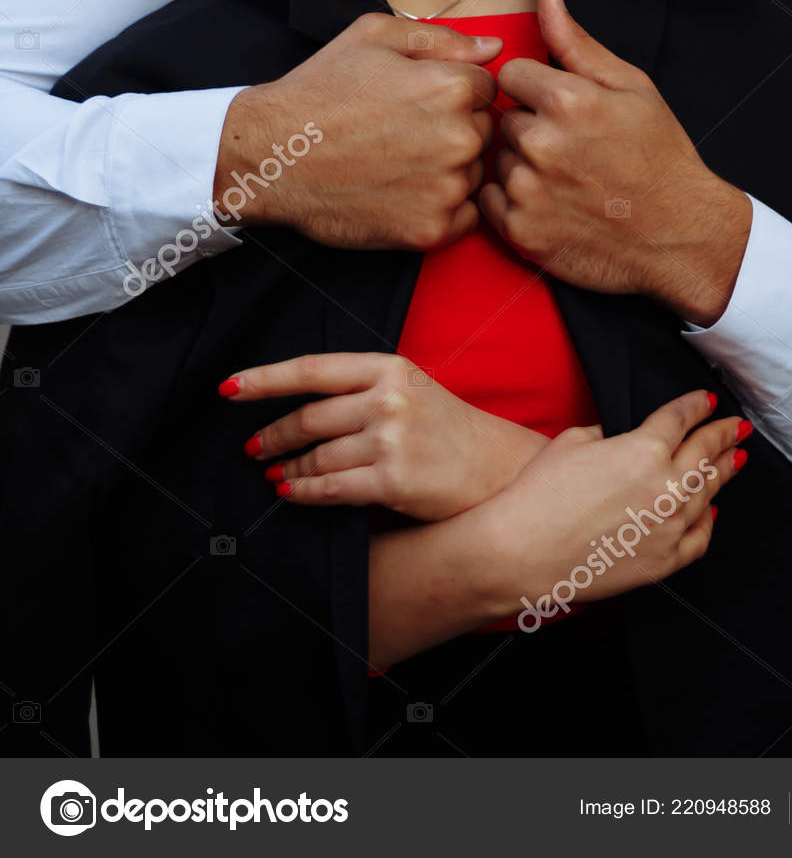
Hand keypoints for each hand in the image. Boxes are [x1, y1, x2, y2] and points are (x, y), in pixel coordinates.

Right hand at [215, 15, 500, 250]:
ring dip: (451, 169)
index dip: (455, 92)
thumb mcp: (373, 38)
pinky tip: (405, 193)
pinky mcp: (432, 230)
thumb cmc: (319, 91)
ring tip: (400, 163)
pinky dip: (444, 208)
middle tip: (405, 133)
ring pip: (475, 174)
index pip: (488, 89)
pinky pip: (465, 217)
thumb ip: (441, 39)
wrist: (272, 155)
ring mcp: (446, 188)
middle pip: (485, 132)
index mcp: (450, 87)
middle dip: (456, 130)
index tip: (419, 102)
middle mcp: (458, 138)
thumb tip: (493, 47)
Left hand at [219, 351, 547, 519]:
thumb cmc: (444, 426)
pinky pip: (330, 488)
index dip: (264, 379)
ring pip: (315, 456)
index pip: (312, 370)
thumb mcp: (408, 388)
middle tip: (252, 447)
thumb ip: (359, 388)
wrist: (494, 466)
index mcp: (388, 368)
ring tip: (274, 474)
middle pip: (307, 417)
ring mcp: (391, 439)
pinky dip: (302, 492)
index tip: (228, 389)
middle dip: (271, 435)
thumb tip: (295, 405)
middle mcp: (388, 399)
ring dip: (287, 469)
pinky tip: (290, 493)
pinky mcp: (393, 480)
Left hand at [478, 0, 750, 320]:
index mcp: (567, 100)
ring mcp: (528, 191)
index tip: (563, 109)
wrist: (679, 234)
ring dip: (521, 165)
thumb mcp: (631, 87)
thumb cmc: (659, 157)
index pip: (512, 75)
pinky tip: (550, 202)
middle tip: (572, 148)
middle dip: (530, 127)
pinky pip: (488, 200)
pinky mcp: (520, 232)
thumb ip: (577, 43)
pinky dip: (512, 202)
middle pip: (505, 118)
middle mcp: (541, 144)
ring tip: (566, 178)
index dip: (537, 89)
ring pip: (497, 159)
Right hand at [481, 390, 749, 621]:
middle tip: (737, 426)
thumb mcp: (574, 441)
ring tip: (735, 459)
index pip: (681, 418)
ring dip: (724, 471)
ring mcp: (670, 527)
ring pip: (709, 492)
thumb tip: (626, 439)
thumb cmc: (539, 494)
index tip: (707, 402)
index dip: (697, 406)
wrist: (522, 552)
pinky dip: (710, 520)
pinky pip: (700, 537)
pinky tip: (713, 509)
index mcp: (644, 448)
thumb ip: (612, 435)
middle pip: (706, 452)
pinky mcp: (664, 561)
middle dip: (723, 434)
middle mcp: (667, 486)